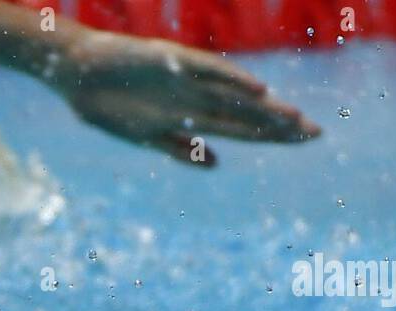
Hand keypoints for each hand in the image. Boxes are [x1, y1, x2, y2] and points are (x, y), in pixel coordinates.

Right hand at [58, 31, 320, 165]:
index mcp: (193, 116)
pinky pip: (208, 73)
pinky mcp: (172, 63)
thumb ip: (179, 148)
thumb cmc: (107, 105)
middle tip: (318, 134)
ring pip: (234, 95)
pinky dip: (232, 81)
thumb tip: (215, 162)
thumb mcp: (146, 136)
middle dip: (280, 124)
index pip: (244, 127)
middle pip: (247, 113)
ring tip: (295, 117)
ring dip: (264, 108)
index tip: (306, 140)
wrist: (77, 73)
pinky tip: (256, 90)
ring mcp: (187, 81)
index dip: (274, 134)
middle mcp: (197, 98)